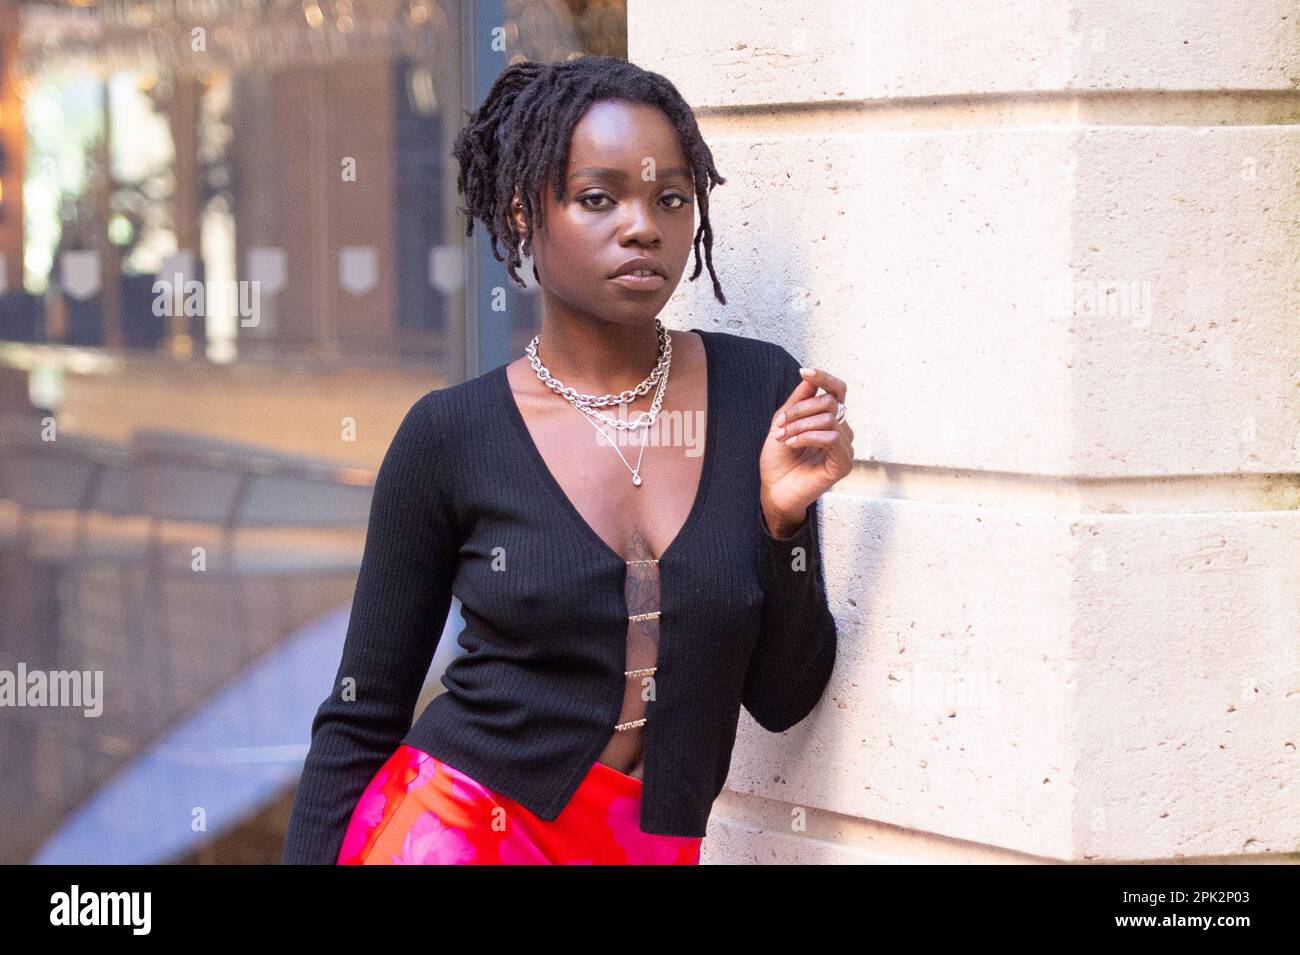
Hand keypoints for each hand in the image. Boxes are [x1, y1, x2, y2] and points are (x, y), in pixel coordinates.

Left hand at [760, 366, 853, 537]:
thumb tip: (808, 377)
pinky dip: (808, 436)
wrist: (773, 490)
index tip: (804, 371)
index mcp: (828, 419)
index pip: (837, 391)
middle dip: (800, 410)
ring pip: (829, 418)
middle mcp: (841, 431)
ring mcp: (844, 447)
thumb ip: (798, 401)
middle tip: (780, 426)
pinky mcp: (844, 463)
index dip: (824, 378)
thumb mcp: (783, 423)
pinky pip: (831, 437)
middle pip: (830, 402)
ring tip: (783, 438)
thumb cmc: (778, 460)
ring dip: (799, 425)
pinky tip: (793, 445)